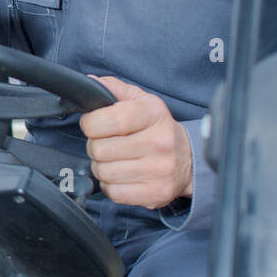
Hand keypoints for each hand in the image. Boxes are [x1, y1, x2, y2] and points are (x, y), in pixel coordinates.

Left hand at [78, 74, 192, 208]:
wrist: (188, 159)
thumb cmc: (157, 128)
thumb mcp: (141, 101)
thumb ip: (113, 89)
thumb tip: (88, 82)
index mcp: (154, 114)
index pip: (111, 119)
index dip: (91, 123)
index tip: (93, 124)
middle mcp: (160, 142)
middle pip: (100, 149)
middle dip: (95, 146)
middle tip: (106, 143)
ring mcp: (159, 170)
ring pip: (103, 172)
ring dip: (102, 166)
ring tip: (115, 159)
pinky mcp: (155, 193)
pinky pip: (113, 192)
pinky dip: (110, 185)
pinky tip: (122, 175)